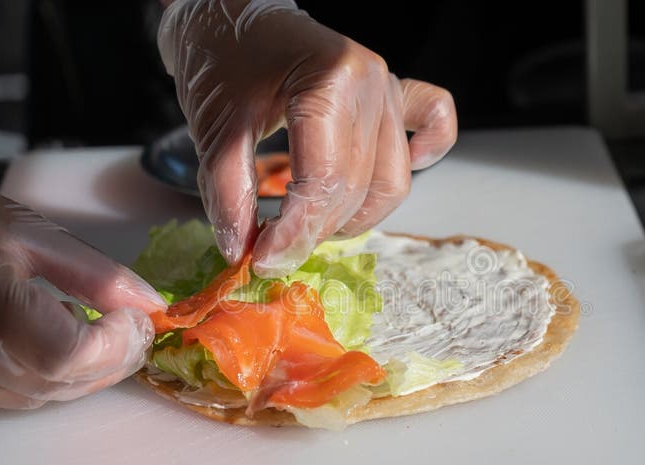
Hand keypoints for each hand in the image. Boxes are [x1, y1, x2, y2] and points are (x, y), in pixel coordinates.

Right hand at [0, 161, 166, 411]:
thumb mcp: (32, 231)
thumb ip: (96, 274)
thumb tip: (150, 308)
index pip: (66, 354)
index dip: (115, 347)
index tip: (136, 322)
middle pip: (54, 384)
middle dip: (106, 363)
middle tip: (126, 332)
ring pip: (32, 400)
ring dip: (73, 376)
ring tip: (77, 330)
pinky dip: (35, 381)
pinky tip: (37, 345)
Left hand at [158, 0, 457, 276]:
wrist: (230, 15)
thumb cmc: (221, 57)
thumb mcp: (211, 125)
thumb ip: (228, 191)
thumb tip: (243, 250)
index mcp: (329, 80)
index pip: (325, 179)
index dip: (295, 231)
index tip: (263, 260)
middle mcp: (371, 82)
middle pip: (357, 188)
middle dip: (315, 231)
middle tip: (271, 249)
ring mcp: (387, 87)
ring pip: (391, 181)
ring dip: (354, 216)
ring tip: (308, 224)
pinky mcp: (393, 92)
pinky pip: (433, 123)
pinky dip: (426, 153)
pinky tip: (403, 169)